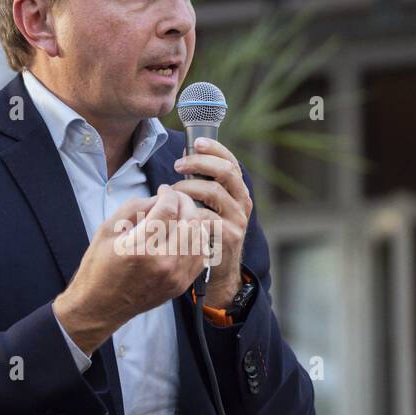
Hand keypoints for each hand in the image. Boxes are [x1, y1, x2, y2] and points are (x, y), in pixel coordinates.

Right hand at [53, 185, 207, 355]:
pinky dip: (197, 241)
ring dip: (193, 221)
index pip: (169, 209)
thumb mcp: (106, 230)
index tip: (163, 190)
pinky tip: (185, 236)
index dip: (168, 193)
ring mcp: (174, 277)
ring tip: (180, 216)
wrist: (99, 307)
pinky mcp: (180, 286)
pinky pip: (201, 257)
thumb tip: (158, 198)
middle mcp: (162, 263)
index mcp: (140, 248)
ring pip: (200, 238)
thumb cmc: (98, 268)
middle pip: (190, 221)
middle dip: (185, 203)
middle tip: (175, 199)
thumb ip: (134, 208)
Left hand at [171, 136, 250, 305]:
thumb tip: (186, 157)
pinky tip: (177, 212)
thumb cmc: (207, 234)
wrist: (219, 272)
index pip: (232, 162)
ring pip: (213, 191)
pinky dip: (188, 210)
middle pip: (225, 172)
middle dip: (199, 163)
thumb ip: (202, 185)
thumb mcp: (209, 207)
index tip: (197, 142)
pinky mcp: (229, 236)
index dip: (216, 149)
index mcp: (238, 192)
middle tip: (178, 164)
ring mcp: (238, 220)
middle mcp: (242, 203)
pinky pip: (206, 216)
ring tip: (172, 192)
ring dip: (188, 187)